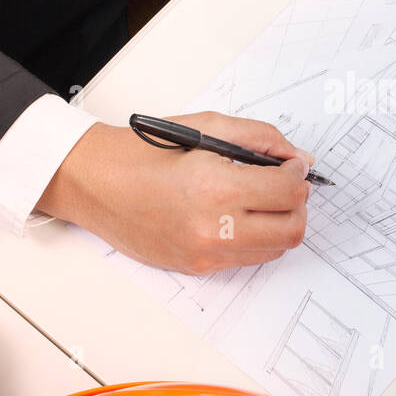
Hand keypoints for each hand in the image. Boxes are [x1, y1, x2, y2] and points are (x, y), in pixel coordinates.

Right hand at [37, 112, 314, 274]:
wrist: (96, 182)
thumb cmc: (145, 152)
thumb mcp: (206, 127)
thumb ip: (259, 139)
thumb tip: (299, 158)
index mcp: (216, 187)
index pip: (289, 193)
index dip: (298, 176)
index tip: (290, 166)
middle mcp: (214, 228)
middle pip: (291, 230)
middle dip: (296, 204)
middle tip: (282, 185)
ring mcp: (206, 254)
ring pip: (275, 250)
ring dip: (279, 224)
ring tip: (260, 200)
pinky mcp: (198, 268)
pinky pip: (248, 259)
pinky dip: (255, 238)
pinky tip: (237, 216)